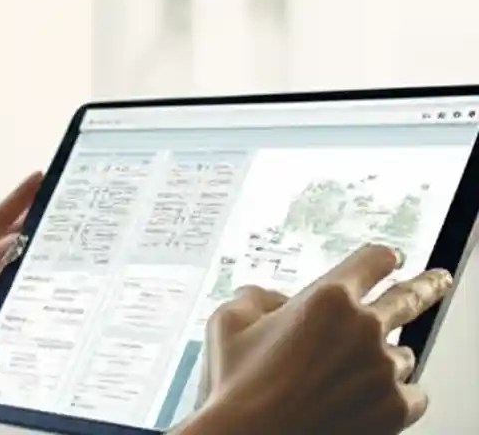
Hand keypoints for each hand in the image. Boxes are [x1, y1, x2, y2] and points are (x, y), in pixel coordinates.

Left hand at [0, 171, 41, 387]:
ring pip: (9, 258)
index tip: (38, 178)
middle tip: (61, 199)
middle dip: (29, 217)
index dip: (14, 201)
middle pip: (2, 236)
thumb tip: (12, 242)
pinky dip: (28, 274)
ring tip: (63, 229)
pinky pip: (9, 284)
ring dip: (32, 245)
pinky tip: (49, 271)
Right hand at [180, 244, 454, 434]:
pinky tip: (368, 399)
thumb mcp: (227, 322)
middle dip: (429, 285)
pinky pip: (413, 393)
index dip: (383, 257)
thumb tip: (278, 299)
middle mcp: (364, 327)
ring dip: (383, 358)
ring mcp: (385, 368)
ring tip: (353, 375)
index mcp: (327, 298)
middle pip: (411, 295)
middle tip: (438, 280)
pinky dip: (395, 394)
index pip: (375, 260)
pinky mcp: (397, 407)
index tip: (391, 259)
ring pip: (401, 353)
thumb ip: (256, 296)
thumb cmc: (236, 385)